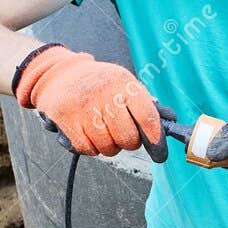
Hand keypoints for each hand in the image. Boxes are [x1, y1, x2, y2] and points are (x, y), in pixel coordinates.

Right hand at [13, 44, 170, 161]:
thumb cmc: (98, 84)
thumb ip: (144, 103)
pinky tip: (88, 134)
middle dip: (128, 143)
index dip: (156, 139)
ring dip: (108, 146)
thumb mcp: (123, 84)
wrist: (58, 74)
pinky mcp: (66, 117)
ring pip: (107, 147)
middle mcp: (105, 93)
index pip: (147, 117)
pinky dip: (90, 148)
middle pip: (128, 138)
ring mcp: (84, 106)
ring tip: (102, 131)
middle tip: (122, 135)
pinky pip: (87, 149)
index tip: (159, 154)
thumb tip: (170, 121)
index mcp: (123, 83)